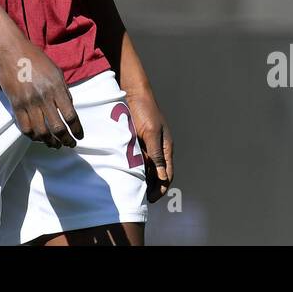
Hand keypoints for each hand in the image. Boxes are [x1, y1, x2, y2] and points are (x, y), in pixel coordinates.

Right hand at [0, 40, 83, 148]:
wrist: (11, 52)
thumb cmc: (36, 59)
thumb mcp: (56, 72)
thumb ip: (63, 92)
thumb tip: (69, 110)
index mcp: (56, 88)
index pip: (70, 115)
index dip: (76, 130)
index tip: (79, 136)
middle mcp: (43, 97)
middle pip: (57, 127)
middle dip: (65, 140)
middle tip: (69, 144)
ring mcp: (28, 102)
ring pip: (41, 132)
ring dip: (49, 142)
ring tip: (54, 145)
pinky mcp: (16, 105)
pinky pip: (25, 127)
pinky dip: (33, 136)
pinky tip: (38, 137)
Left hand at [126, 88, 172, 203]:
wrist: (132, 92)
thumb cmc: (145, 110)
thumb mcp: (151, 132)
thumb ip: (156, 155)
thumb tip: (163, 177)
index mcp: (166, 147)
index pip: (167, 174)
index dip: (161, 188)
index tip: (151, 199)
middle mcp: (158, 149)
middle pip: (157, 173)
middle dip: (150, 186)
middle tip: (139, 197)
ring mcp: (148, 145)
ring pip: (146, 168)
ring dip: (141, 178)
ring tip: (132, 189)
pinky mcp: (137, 141)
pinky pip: (137, 159)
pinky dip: (133, 167)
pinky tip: (125, 174)